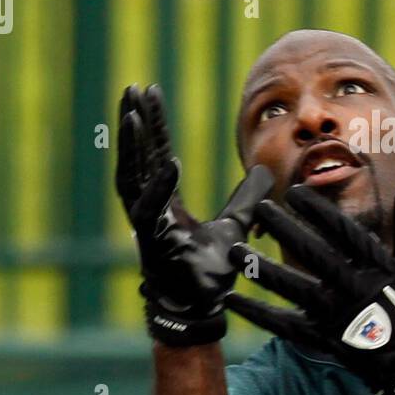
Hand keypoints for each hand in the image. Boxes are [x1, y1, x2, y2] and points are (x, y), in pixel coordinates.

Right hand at [116, 83, 273, 346]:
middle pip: (136, 156)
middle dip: (135, 122)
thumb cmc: (211, 272)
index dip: (154, 125)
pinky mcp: (151, 242)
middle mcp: (149, 208)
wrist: (203, 307)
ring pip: (131, 176)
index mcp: (164, 201)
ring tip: (134, 113)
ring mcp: (146, 224)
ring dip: (134, 145)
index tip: (150, 92)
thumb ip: (246, 197)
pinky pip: (150, 209)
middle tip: (132, 87)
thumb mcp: (236, 225)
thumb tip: (262, 170)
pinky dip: (160, 186)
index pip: (155, 153)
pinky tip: (171, 161)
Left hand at [226, 179, 394, 394]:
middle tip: (261, 209)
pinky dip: (258, 313)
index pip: (343, 232)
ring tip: (236, 251)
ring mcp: (337, 317)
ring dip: (263, 269)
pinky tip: (233, 299)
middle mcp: (355, 289)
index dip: (319, 211)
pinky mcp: (324, 340)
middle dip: (286, 230)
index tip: (295, 192)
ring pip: (295, 289)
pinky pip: (285, 326)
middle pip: (314, 255)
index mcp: (378, 268)